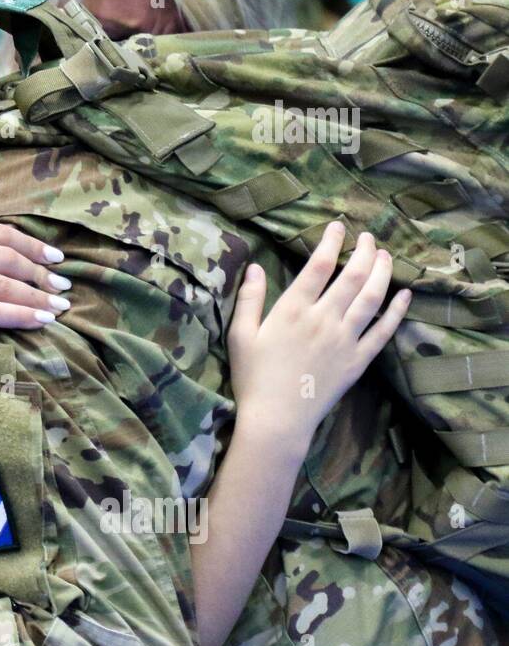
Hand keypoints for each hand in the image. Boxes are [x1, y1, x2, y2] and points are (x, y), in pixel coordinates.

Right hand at [227, 223, 410, 447]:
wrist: (277, 419)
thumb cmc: (253, 377)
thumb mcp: (240, 335)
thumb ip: (249, 299)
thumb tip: (253, 266)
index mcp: (292, 310)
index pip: (318, 265)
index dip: (330, 242)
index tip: (337, 227)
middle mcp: (324, 319)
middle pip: (352, 275)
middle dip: (364, 251)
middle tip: (368, 237)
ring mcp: (345, 339)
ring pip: (372, 297)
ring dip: (382, 272)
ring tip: (386, 255)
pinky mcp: (359, 360)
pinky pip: (383, 331)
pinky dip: (397, 311)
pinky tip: (405, 295)